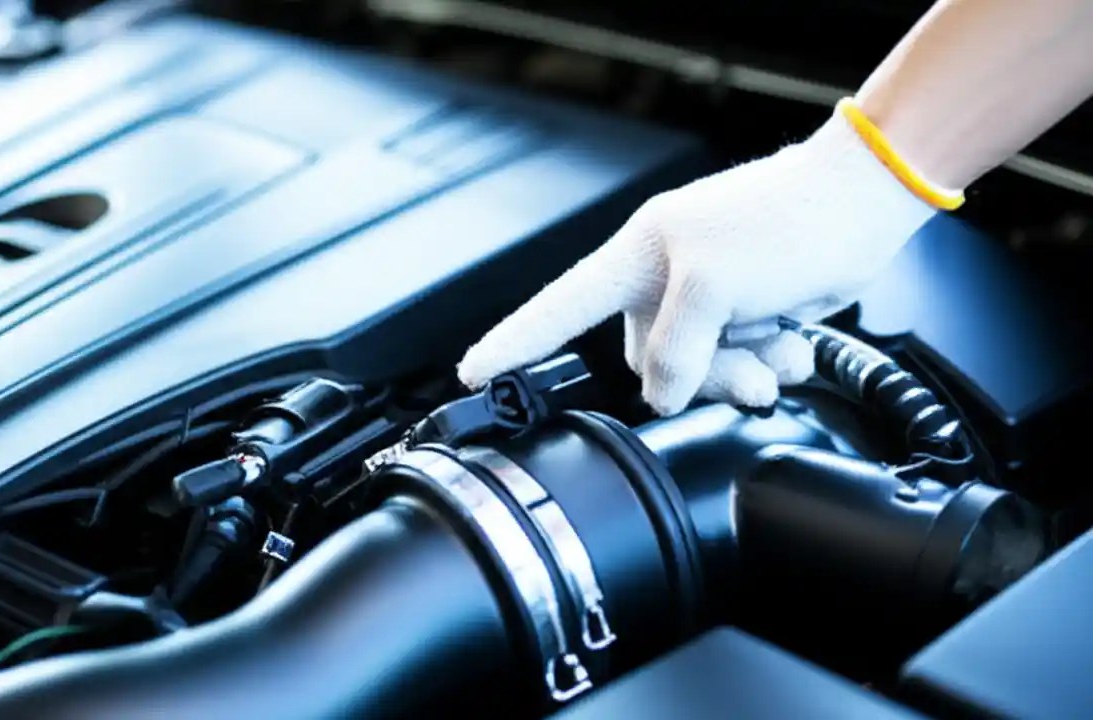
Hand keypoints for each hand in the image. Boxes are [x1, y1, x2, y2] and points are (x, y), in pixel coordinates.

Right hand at [458, 104, 941, 414]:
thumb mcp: (714, 287)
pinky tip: (793, 339)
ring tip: (779, 349)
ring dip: (743, 372)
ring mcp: (709, 296)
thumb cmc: (786, 221)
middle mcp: (665, 277)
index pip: (561, 307)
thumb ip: (676, 348)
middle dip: (698, 376)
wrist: (865, 205)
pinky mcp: (749, 310)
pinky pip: (740, 360)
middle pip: (649, 358)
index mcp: (638, 255)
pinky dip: (769, 361)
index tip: (476, 373)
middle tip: (742, 372)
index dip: (515, 342)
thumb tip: (665, 393)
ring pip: (700, 369)